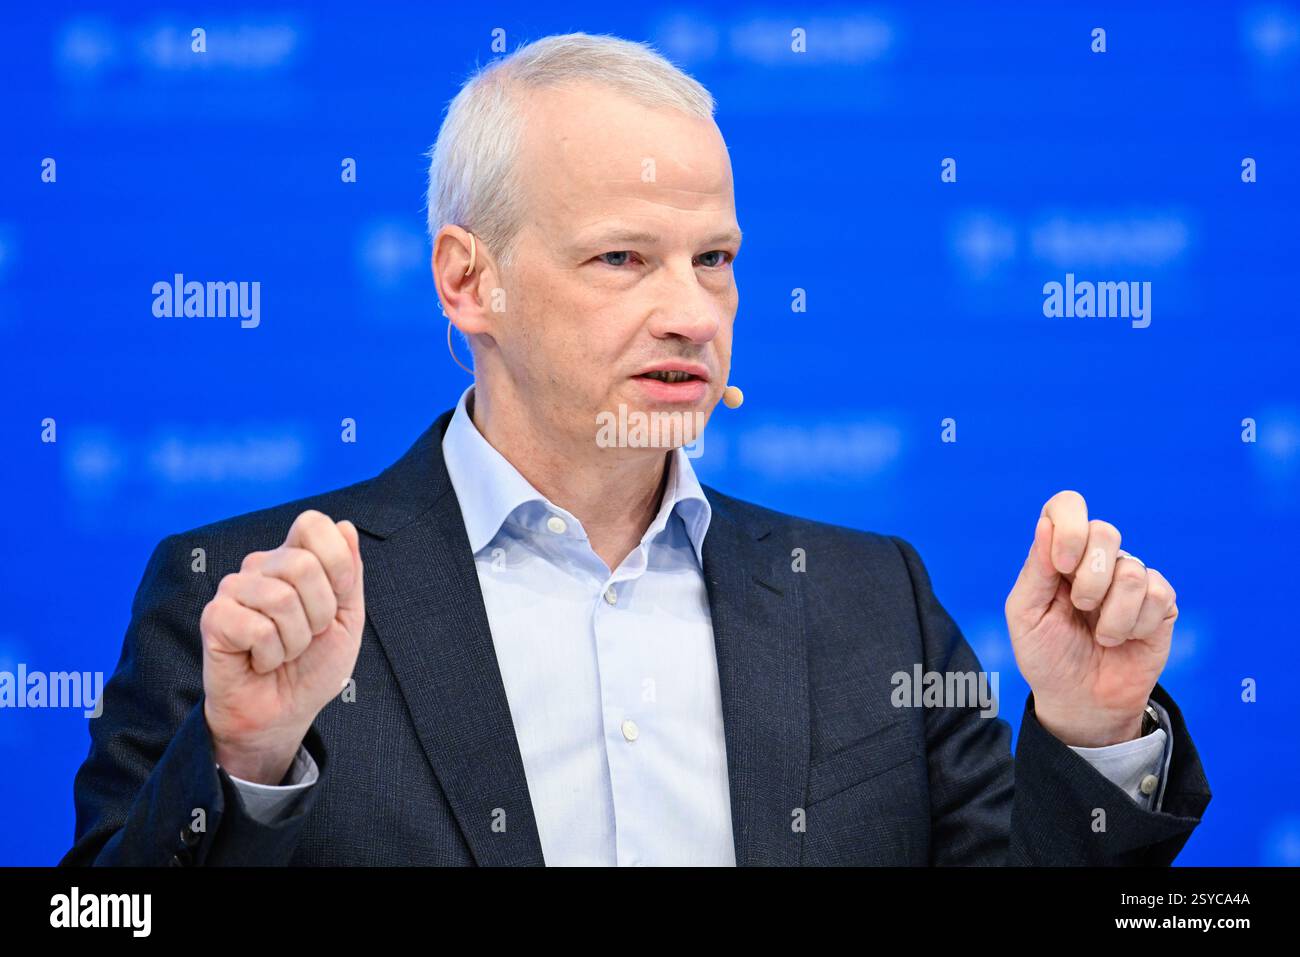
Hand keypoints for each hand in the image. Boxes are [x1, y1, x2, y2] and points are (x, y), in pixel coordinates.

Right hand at [200, 510, 364, 783]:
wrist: (285, 713)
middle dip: (320, 612)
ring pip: (281, 599)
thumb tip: (345, 526)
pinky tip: (259, 660)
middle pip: (302, 564)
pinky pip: (256, 628)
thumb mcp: (348, 619)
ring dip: (295, 640)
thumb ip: (349, 573)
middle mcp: (261, 566)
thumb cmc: (313, 665)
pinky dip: (269, 655)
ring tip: (283, 651)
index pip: (312, 523)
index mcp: (294, 559)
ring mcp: (234, 590)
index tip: (338, 599)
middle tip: (308, 636)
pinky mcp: (214, 618)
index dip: (336, 561)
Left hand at [1004, 491, 1177, 747]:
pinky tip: (1124, 639)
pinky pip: (1157, 595)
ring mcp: (1131, 578)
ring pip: (1132, 570)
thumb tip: (1046, 523)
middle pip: (1105, 531)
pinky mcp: (1161, 603)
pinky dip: (1134, 625)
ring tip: (1100, 635)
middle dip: (1089, 579)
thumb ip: (1036, 569)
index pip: (1067, 505)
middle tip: (1080, 608)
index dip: (1069, 527)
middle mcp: (1097, 559)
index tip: (1061, 565)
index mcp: (1060, 554)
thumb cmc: (1047, 656)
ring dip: (1111, 615)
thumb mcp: (1026, 615)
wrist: (1081, 701)